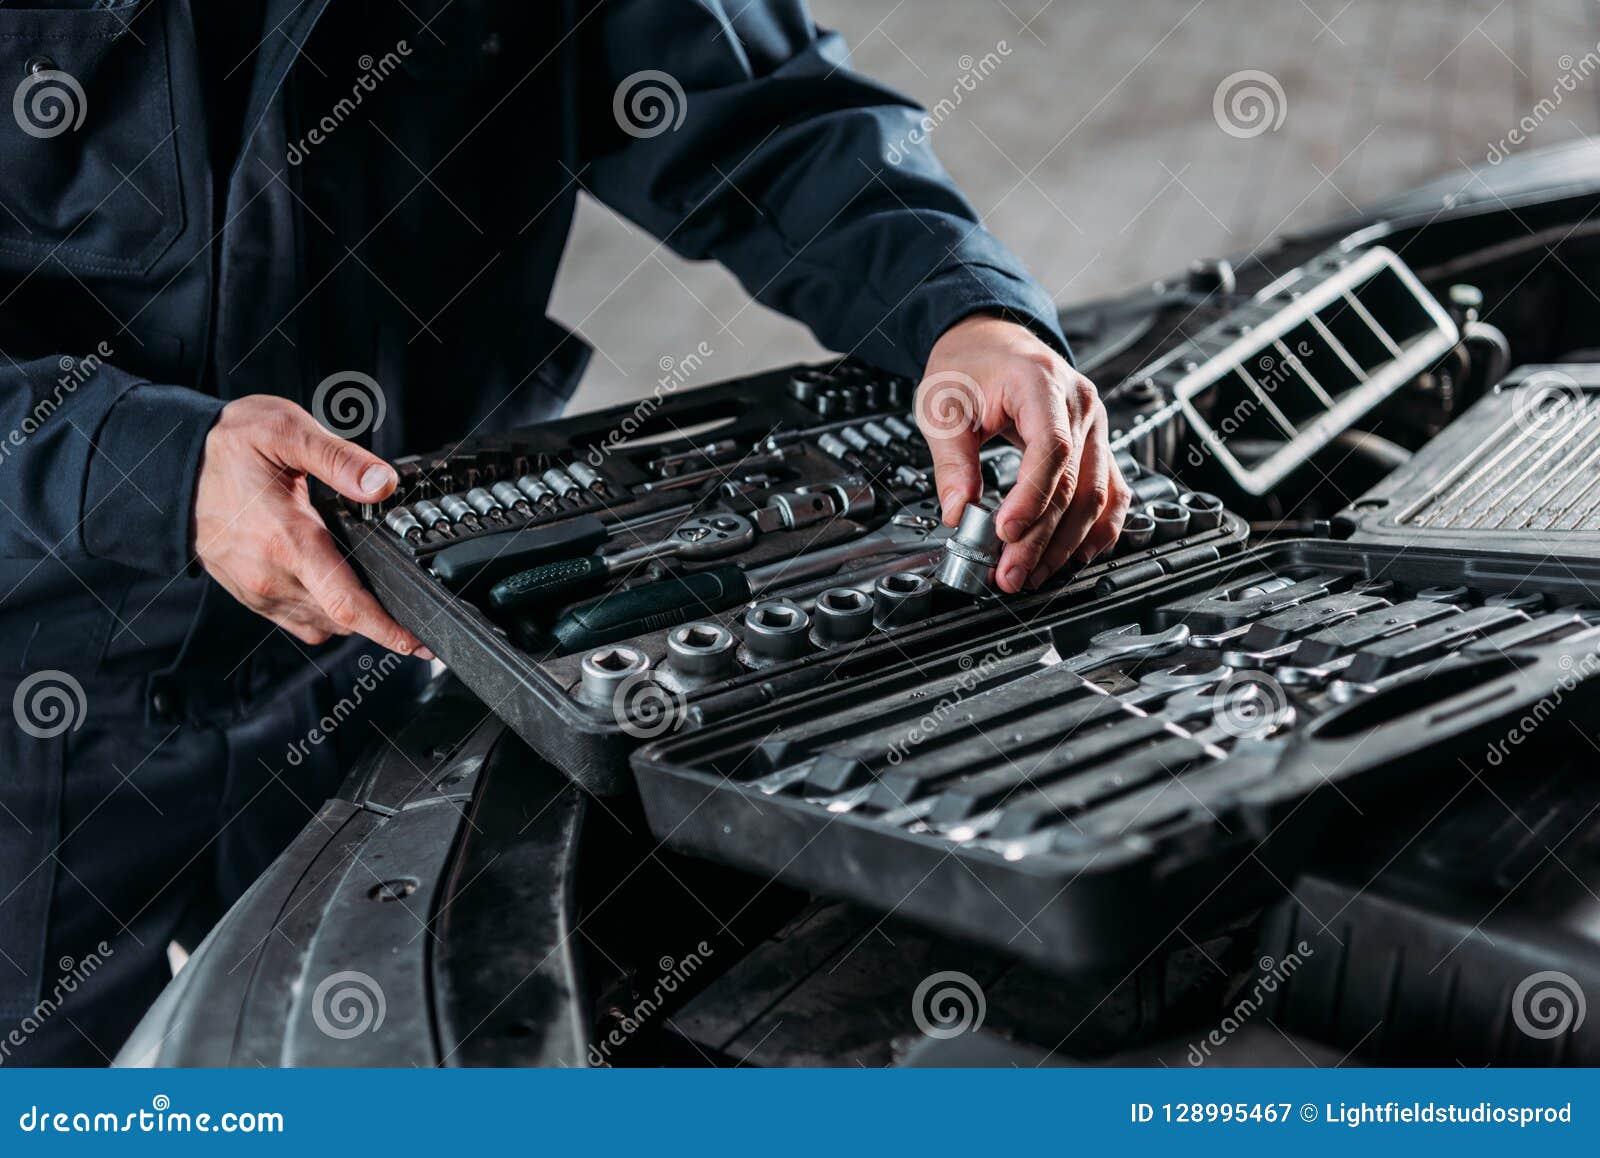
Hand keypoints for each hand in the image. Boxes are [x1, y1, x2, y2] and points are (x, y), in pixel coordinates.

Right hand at [193, 395, 432, 657]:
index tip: (420, 643)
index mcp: (287, 540)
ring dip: (351, 619)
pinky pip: (297, 621)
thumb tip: (383, 484)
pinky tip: (338, 591)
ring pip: (321, 625)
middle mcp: (271, 575)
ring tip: (380, 600)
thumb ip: (338, 459)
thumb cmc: (225, 446)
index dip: (388, 629)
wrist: (168, 464)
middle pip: (341, 620)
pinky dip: (324, 615)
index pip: (346, 603)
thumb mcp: (284, 430)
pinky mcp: (249, 594)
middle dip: (381, 621)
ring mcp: (257, 589)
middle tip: (414, 613)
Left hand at [916, 315, 1129, 593]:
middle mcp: (1081, 406)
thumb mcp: (943, 405)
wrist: (990, 339)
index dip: (1032, 497)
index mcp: (1043, 384)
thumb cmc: (969, 363)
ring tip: (1031, 575)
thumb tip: (957, 514)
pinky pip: (1111, 494)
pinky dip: (1097, 530)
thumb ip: (953, 461)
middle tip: (1010, 574)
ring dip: (1067, 544)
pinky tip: (1074, 557)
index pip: (1052, 448)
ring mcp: (1096, 428)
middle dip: (1041, 538)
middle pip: (1074, 484)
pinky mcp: (1097, 447)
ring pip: (1097, 497)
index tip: (1004, 533)